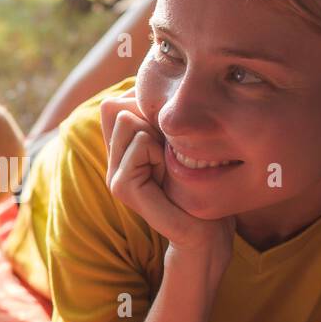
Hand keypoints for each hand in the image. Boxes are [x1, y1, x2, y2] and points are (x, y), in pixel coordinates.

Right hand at [100, 89, 234, 281]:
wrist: (208, 231)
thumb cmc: (201, 186)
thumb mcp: (177, 145)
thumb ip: (156, 121)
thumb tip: (141, 90)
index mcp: (122, 152)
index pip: (114, 104)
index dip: (145, 108)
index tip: (168, 138)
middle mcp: (112, 163)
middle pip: (116, 107)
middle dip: (152, 121)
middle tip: (172, 153)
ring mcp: (114, 176)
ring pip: (127, 120)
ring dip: (158, 135)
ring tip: (172, 164)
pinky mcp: (122, 187)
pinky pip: (139, 143)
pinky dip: (159, 150)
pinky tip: (170, 172)